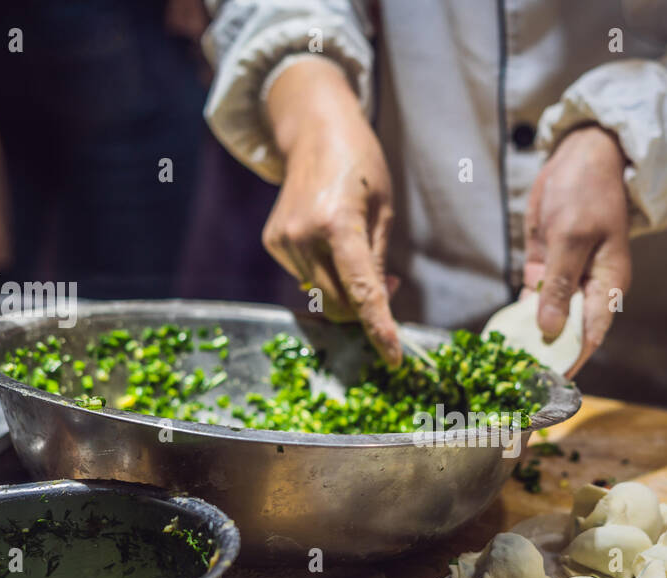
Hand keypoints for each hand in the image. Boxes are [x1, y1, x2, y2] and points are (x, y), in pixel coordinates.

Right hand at [263, 58, 401, 365]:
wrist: (313, 131)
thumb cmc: (360, 164)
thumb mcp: (383, 209)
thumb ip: (379, 260)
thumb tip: (379, 303)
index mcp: (337, 224)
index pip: (362, 291)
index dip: (380, 328)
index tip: (394, 357)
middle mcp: (303, 236)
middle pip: (340, 303)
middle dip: (367, 308)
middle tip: (392, 284)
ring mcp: (283, 241)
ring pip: (322, 295)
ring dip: (347, 292)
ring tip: (363, 258)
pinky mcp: (273, 243)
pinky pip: (307, 279)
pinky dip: (327, 276)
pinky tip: (334, 246)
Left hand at [523, 125, 631, 375]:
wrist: (581, 156)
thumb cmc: (586, 191)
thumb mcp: (571, 236)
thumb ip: (559, 284)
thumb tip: (549, 329)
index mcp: (606, 287)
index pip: (589, 338)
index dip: (568, 364)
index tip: (545, 390)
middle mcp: (588, 292)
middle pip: (567, 337)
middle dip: (545, 363)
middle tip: (517, 389)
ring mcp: (566, 282)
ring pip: (547, 323)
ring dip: (528, 344)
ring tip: (505, 376)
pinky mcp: (546, 270)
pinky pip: (532, 303)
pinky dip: (519, 318)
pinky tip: (501, 340)